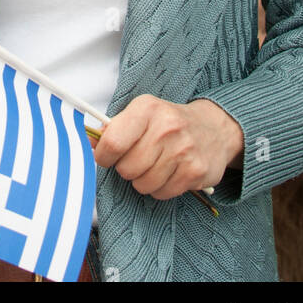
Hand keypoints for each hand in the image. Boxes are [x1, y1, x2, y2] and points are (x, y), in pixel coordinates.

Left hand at [88, 95, 243, 199]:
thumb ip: (114, 128)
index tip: (107, 157)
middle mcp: (166, 127)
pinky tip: (170, 172)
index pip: (113, 141)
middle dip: (126, 169)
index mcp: (146, 108)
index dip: (104, 155)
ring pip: (143, 184)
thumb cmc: (168, 122)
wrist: (214, 128)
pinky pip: (162, 193)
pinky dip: (161, 188)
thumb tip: (88, 143)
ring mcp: (183, 150)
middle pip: (127, 168)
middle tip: (137, 159)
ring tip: (155, 165)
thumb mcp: (142, 114)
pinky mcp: (195, 171)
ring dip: (144, 180)